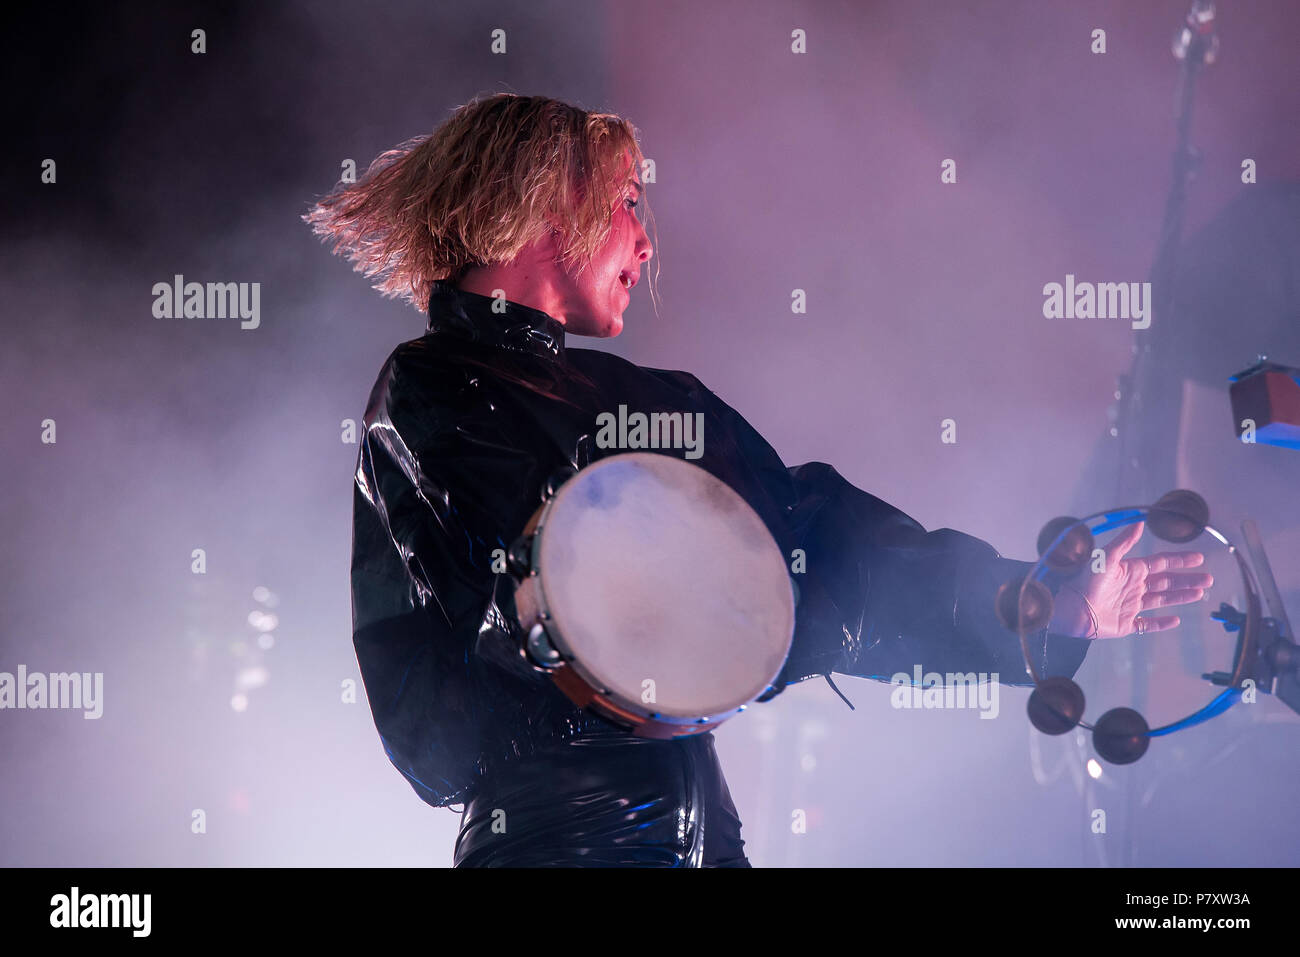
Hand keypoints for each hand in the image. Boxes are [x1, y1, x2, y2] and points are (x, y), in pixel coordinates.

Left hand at [1046, 521, 1212, 639]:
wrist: (1072, 610)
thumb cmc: (1085, 581)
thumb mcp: (1105, 558)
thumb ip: (1123, 542)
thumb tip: (1140, 524)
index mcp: (1130, 570)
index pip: (1160, 563)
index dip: (1179, 560)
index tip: (1199, 558)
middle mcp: (1132, 586)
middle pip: (1166, 582)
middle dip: (1187, 580)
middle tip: (1209, 579)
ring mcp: (1130, 605)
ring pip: (1161, 600)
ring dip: (1181, 597)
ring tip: (1200, 593)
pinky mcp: (1127, 624)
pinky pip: (1148, 624)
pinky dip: (1162, 623)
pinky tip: (1176, 620)